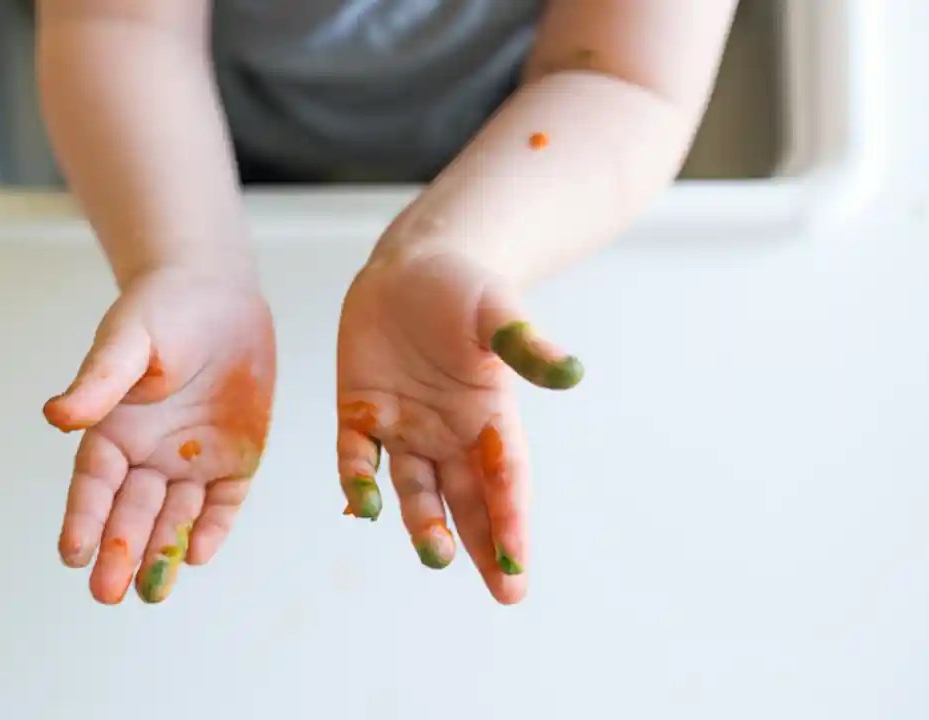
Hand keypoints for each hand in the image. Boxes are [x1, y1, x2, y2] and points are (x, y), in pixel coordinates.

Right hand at [43, 268, 274, 603]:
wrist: (217, 292)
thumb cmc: (161, 310)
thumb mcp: (127, 341)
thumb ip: (100, 381)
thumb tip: (57, 416)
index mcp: (114, 430)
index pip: (95, 484)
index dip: (83, 518)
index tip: (72, 553)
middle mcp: (149, 455)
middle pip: (131, 512)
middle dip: (120, 552)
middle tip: (107, 592)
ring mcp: (192, 461)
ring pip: (174, 517)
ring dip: (162, 553)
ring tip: (151, 593)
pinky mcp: (235, 459)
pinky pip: (223, 502)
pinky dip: (212, 528)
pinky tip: (197, 555)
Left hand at [335, 251, 581, 603]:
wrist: (409, 267)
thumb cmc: (463, 287)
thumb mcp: (497, 312)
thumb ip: (524, 345)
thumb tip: (572, 371)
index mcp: (490, 414)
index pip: (507, 477)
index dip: (513, 519)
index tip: (518, 563)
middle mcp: (449, 433)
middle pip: (471, 500)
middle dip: (488, 545)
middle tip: (506, 592)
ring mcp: (405, 428)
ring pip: (417, 491)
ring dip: (428, 526)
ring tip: (438, 556)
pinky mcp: (360, 415)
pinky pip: (357, 459)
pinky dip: (358, 482)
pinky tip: (363, 504)